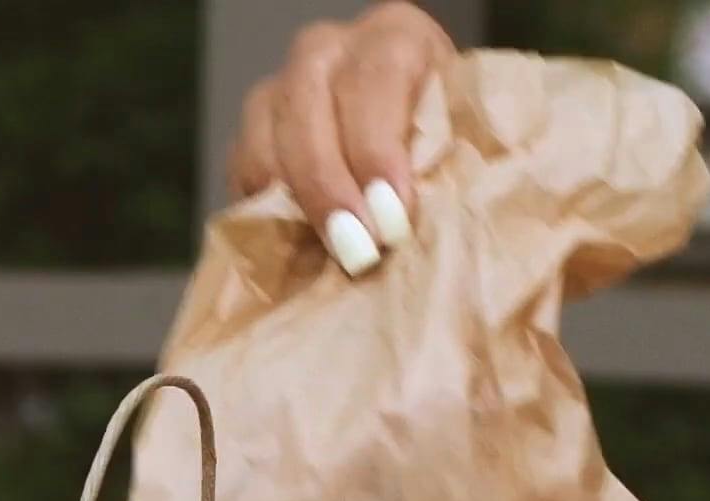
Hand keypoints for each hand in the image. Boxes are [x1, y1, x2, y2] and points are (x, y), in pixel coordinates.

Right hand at [226, 2, 457, 274]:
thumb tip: (416, 221)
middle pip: (306, 104)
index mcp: (394, 36)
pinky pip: (243, 171)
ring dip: (295, 203)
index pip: (374, 78)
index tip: (391, 214)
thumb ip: (448, 161)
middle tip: (356, 248)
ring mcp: (281, 89)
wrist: (415, 143)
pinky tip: (303, 244)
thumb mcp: (465, 137)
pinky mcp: (252, 134)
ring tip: (328, 254)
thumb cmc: (452, 144)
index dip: (377, 148)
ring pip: (265, 139)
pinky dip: (267, 212)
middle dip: (329, 185)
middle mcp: (329, 51)